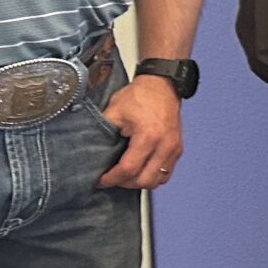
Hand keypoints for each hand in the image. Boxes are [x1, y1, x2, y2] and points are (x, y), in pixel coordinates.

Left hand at [97, 74, 184, 190]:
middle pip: (144, 180)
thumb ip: (101, 131)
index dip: (111, 179)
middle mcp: (165, 145)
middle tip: (112, 178)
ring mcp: (174, 148)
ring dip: (140, 182)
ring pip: (157, 181)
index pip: (128, 169)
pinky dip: (153, 176)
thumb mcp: (114, 110)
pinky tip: (141, 170)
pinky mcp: (178, 149)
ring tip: (126, 176)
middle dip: (125, 183)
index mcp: (148, 136)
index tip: (101, 180)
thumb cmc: (141, 95)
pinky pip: (166, 174)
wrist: (162, 85)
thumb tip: (89, 150)